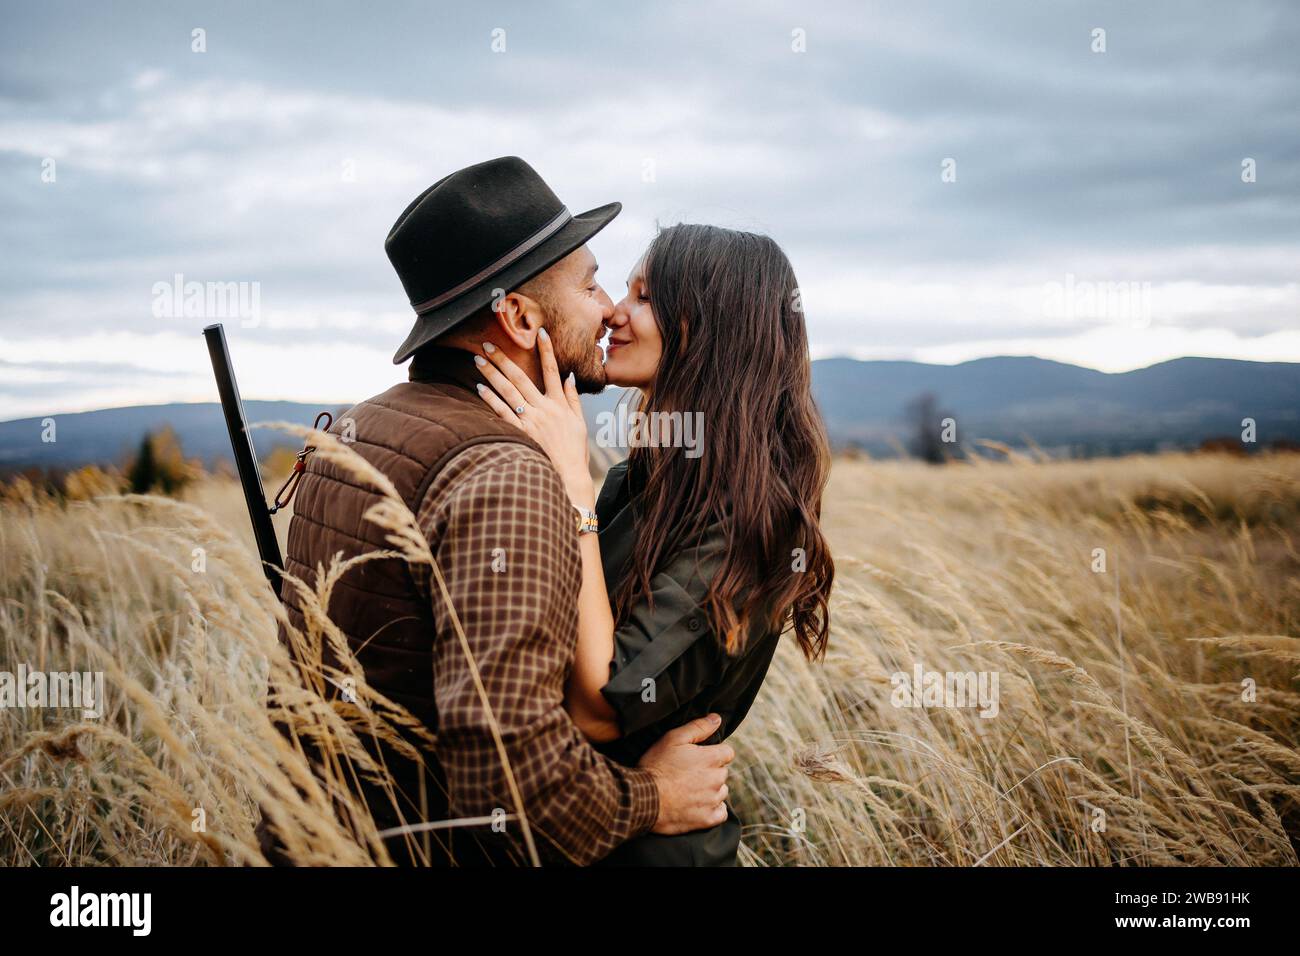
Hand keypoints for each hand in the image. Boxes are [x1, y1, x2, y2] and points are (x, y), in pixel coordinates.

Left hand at [474, 329, 594, 508]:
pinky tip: (479, 388)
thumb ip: (573, 400)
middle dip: (504, 359)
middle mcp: (544, 409)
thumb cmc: (575, 453)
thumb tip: (569, 378)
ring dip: (492, 374)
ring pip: (508, 391)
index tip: (540, 332)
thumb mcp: (580, 424)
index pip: (553, 371)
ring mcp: (530, 420)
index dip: (547, 351)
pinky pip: (502, 413)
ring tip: (479, 360)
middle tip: (489, 344)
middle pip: (521, 377)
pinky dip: (491, 400)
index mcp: (560, 405)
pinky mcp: (521, 433)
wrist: (569, 478)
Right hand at [638, 713, 733, 834]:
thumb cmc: (656, 766)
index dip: (714, 752)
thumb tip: (717, 719)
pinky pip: (720, 812)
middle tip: (689, 773)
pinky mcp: (707, 819)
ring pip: (721, 792)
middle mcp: (716, 780)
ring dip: (711, 790)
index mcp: (710, 759)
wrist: (643, 799)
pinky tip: (697, 805)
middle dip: (710, 771)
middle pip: (722, 772)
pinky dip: (713, 809)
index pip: (728, 752)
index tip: (699, 757)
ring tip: (689, 789)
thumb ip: (698, 727)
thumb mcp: (673, 739)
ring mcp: (712, 800)